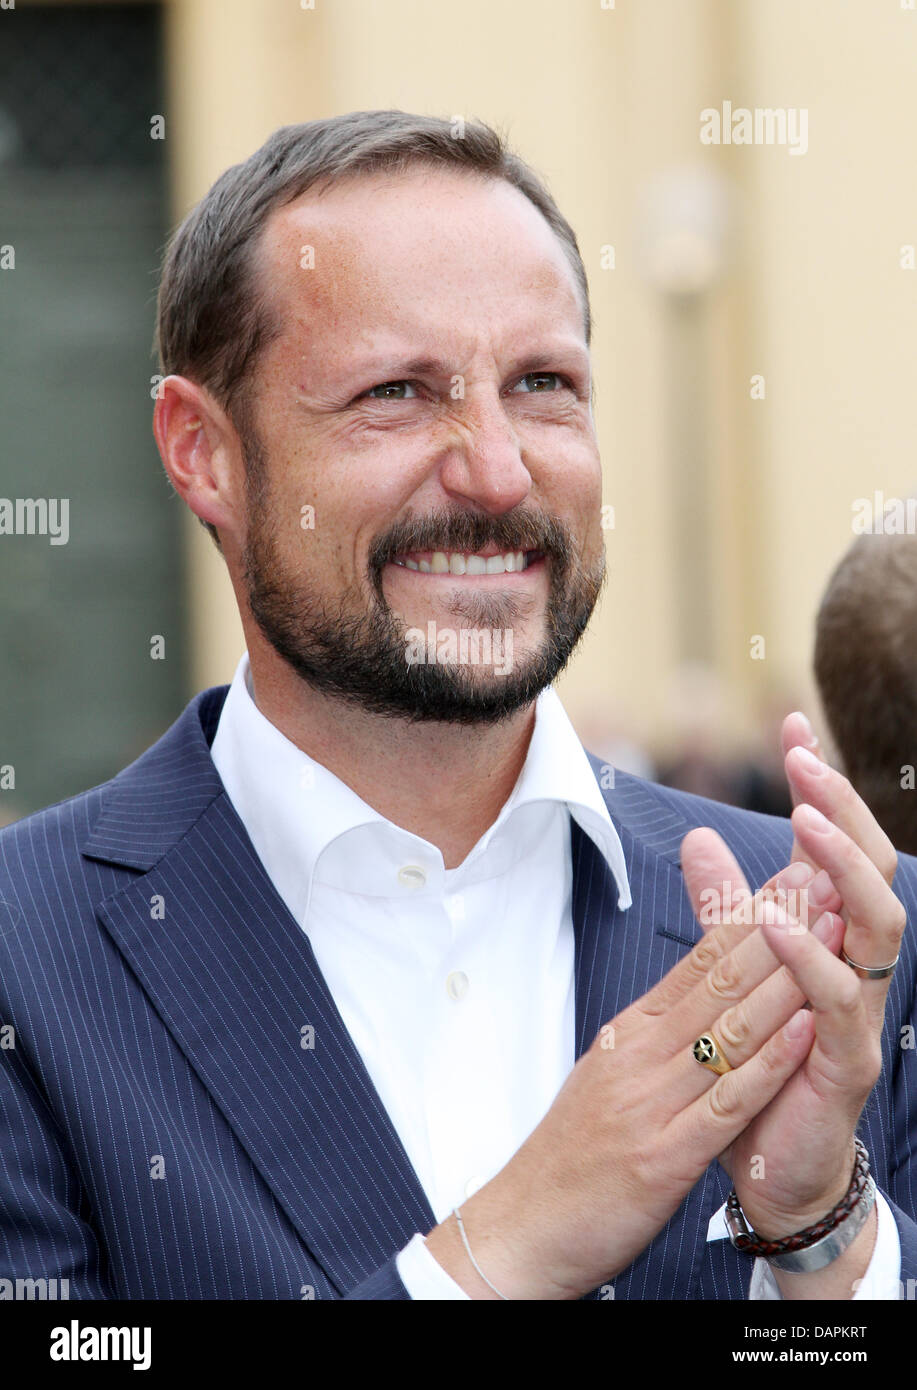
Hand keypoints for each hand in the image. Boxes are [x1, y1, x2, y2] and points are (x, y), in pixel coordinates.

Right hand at [424, 853, 818, 1298]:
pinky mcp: (663, 1157)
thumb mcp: (607, 1076)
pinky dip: (769, 1063)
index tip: (789, 880)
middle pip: (718, 980)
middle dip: (778, 929)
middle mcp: (639, 1055)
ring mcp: (650, 1103)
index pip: (698, 961)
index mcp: (628, 1033)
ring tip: (827, 936)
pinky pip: (726, 1102)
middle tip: (821, 882)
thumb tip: (688, 996)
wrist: (521, 1228)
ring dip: (786, 979)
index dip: (750, 917)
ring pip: (729, 1029)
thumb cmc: (567, 1159)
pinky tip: (803, 1030)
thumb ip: (652, 1036)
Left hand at [690, 713, 904, 1245]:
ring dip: (843, 868)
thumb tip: (701, 838)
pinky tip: (782, 922)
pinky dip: (813, 957)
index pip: (834, 844)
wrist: (763, 1166)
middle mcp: (855, 962)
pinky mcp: (847, 1060)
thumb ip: (725, 906)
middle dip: (843, 810)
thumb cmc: (757, 1060)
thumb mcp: (736, 969)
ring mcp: (859, 1009)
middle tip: (805, 761)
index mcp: (829, 934)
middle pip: (874, 869)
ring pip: (878, 925)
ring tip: (806, 819)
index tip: (792, 723)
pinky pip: (842, 1000)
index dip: (821, 785)